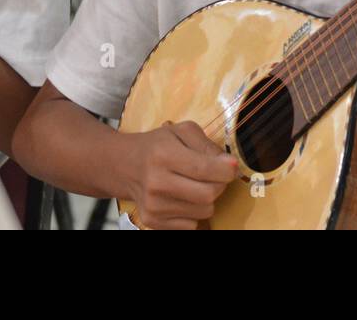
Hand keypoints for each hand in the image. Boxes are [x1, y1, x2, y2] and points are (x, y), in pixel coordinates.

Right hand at [122, 121, 237, 229]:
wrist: (125, 164)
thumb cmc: (158, 145)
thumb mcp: (182, 131)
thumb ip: (208, 145)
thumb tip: (229, 165)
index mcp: (163, 155)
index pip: (205, 169)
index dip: (226, 170)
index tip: (232, 166)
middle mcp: (156, 182)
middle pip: (208, 195)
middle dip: (220, 184)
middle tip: (215, 175)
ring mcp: (152, 205)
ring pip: (204, 211)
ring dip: (208, 199)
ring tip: (196, 184)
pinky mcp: (151, 222)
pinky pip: (191, 224)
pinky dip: (194, 212)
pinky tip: (183, 197)